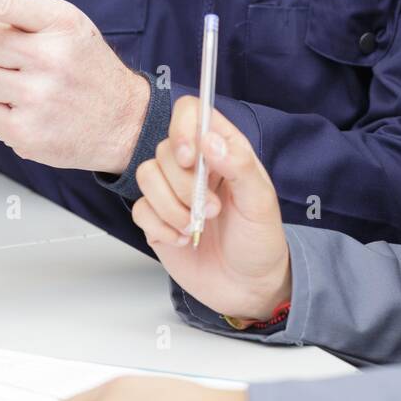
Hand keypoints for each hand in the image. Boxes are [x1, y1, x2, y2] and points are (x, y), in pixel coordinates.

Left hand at [0, 0, 149, 172]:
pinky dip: (0, 111)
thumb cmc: (87, 70)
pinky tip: (29, 110)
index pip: (4, 2)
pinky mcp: (27, 133)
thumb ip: (1, 20)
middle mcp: (52, 57)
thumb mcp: (57, 31)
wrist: (126, 121)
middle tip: (17, 59)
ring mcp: (39, 97)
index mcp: (62, 23)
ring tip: (29, 87)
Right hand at [133, 98, 291, 322]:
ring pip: (146, 176)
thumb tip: (208, 139)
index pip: (190, 112)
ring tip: (195, 226)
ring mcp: (173, 193)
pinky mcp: (157, 220)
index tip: (188, 157)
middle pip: (164, 149)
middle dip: (184, 185)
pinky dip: (160, 226)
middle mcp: (194, 167)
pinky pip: (140, 209)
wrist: (248, 288)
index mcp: (223, 150)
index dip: (182, 128)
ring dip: (171, 207)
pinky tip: (183, 239)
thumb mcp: (260, 201)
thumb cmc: (260, 241)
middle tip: (211, 210)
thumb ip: (238, 164)